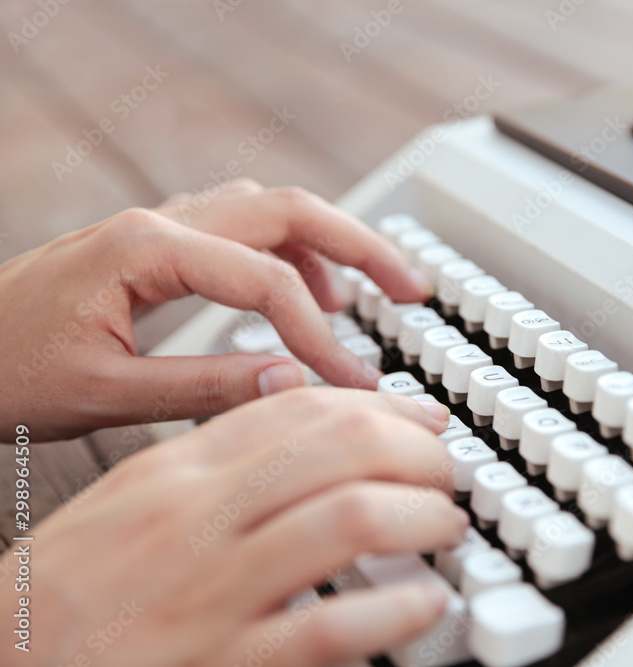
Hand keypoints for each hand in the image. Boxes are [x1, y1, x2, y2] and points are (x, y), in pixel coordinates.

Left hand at [0, 180, 430, 439]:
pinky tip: (304, 296)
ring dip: (330, 244)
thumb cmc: (6, 369)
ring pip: (270, 211)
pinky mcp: (159, 247)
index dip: (321, 338)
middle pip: (289, 210)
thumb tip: (291, 382)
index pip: (267, 281)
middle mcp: (160, 223)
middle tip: (412, 289)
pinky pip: (244, 230)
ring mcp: (160, 228)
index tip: (354, 386)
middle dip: (362, 246)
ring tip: (372, 295)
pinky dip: (290, 256)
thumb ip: (207, 386)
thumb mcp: (106, 393)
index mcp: (147, 249)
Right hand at [1, 387, 463, 665]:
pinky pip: (330, 626)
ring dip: (419, 516)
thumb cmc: (66, 595)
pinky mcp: (222, 665)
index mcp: (174, 476)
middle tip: (447, 472)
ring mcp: (210, 594)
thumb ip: (216, 460)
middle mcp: (196, 521)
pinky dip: (394, 610)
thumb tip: (299, 419)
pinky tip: (423, 603)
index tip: (423, 422)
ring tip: (445, 526)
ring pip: (346, 518)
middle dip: (415, 452)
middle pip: (336, 448)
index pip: (298, 410)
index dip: (380, 409)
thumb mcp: (133, 503)